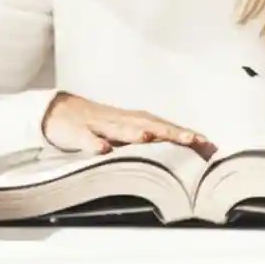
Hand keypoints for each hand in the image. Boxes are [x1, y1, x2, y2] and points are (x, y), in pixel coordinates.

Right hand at [42, 92, 215, 158]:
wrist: (57, 111)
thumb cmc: (96, 125)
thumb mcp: (124, 134)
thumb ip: (148, 141)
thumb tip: (180, 152)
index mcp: (133, 122)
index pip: (164, 127)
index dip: (184, 134)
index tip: (207, 144)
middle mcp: (120, 120)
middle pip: (148, 124)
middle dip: (170, 132)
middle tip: (192, 140)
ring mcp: (98, 125)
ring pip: (119, 129)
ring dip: (134, 133)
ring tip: (149, 138)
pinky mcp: (77, 132)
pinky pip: (85, 138)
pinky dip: (94, 143)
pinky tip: (102, 149)